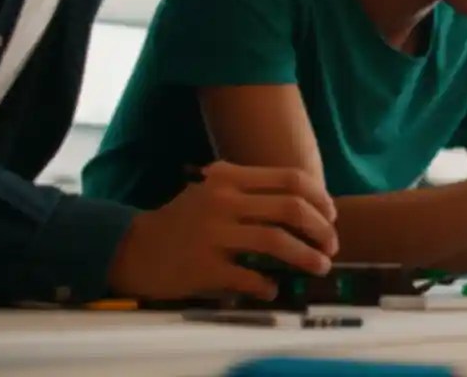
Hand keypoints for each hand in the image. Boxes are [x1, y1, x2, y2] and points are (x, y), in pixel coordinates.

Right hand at [107, 161, 338, 300]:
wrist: (134, 248)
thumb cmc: (184, 219)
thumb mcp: (215, 190)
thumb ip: (254, 190)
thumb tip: (309, 205)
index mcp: (230, 177)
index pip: (291, 179)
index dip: (320, 197)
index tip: (332, 215)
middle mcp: (223, 201)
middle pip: (292, 208)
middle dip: (321, 228)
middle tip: (331, 246)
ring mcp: (214, 234)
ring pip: (278, 242)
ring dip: (307, 257)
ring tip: (320, 267)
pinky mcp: (205, 268)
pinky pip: (251, 278)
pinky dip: (269, 285)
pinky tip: (273, 288)